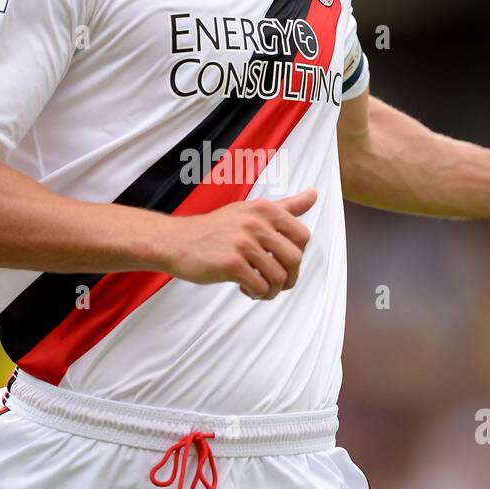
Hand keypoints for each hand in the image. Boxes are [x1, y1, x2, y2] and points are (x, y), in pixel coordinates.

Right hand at [163, 188, 316, 298]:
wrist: (175, 241)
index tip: (280, 261)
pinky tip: (244, 288)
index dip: (296, 255)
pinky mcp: (231, 264)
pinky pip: (260, 287)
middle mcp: (256, 223)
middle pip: (295, 259)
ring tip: (257, 287)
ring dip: (271, 290)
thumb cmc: (214, 229)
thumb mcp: (251, 211)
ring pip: (278, 277)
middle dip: (288, 277)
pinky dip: (256, 293)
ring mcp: (243, 243)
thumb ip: (285, 206)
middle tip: (273, 282)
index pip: (303, 236)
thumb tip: (314, 194)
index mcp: (265, 209)